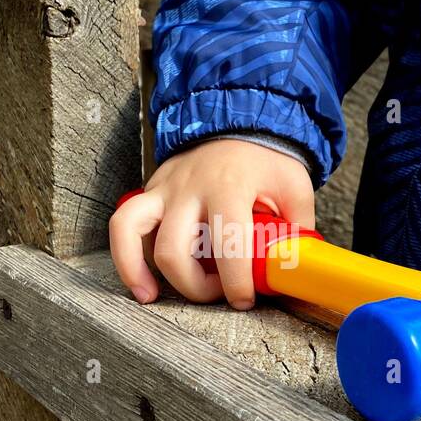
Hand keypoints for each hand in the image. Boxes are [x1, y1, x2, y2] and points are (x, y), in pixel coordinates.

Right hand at [109, 139, 314, 308]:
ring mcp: (164, 187)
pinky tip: (139, 282)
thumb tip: (293, 274)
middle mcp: (189, 187)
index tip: (243, 300)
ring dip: (140, 271)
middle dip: (194, 286)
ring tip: (152, 296)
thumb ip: (296, 231)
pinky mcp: (150, 191)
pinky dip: (125, 255)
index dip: (234, 281)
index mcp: (229, 185)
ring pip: (132, 232)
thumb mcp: (294, 189)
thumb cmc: (266, 161)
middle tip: (218, 293)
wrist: (239, 120)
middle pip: (173, 249)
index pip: (226, 242)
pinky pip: (124, 224)